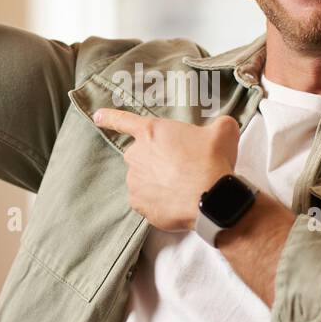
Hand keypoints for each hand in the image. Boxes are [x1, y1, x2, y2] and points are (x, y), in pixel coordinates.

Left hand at [93, 108, 238, 230]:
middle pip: (141, 154)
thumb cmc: (213, 161)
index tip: (97, 117)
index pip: (124, 120)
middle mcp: (137, 155)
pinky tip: (176, 200)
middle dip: (156, 159)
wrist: (212, 197)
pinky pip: (145, 201)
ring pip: (143, 179)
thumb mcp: (223, 132)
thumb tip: (222, 127)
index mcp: (152, 131)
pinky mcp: (138, 204)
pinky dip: (157, 201)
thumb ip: (218, 125)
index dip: (110, 118)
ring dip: (157, 181)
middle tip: (180, 166)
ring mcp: (135, 181)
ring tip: (182, 186)